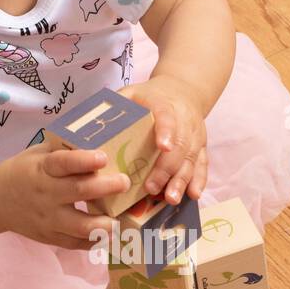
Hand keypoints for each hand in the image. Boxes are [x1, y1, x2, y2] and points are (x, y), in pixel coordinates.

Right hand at [0, 143, 129, 249]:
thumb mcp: (39, 153)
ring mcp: (48, 218)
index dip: (84, 160)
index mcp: (43, 169)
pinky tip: (109, 235)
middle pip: (78, 192)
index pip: (63, 163)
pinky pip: (75, 244)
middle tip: (124, 182)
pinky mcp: (50, 237)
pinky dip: (94, 242)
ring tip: (119, 220)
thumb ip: (65, 150)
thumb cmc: (26, 170)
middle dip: (105, 187)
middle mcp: (46, 194)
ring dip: (103, 225)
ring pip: (79, 226)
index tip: (103, 157)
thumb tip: (102, 139)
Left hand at [116, 77, 207, 206]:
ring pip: (191, 159)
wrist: (183, 90)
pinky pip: (202, 165)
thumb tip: (87, 126)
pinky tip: (193, 195)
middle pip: (180, 146)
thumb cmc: (150, 96)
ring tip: (170, 198)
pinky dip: (199, 181)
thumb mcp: (131, 93)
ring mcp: (194, 135)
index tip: (163, 147)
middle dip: (166, 169)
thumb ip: (114, 106)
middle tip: (151, 188)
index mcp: (164, 104)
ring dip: (182, 180)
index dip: (166, 132)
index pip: (167, 117)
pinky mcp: (200, 147)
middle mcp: (184, 120)